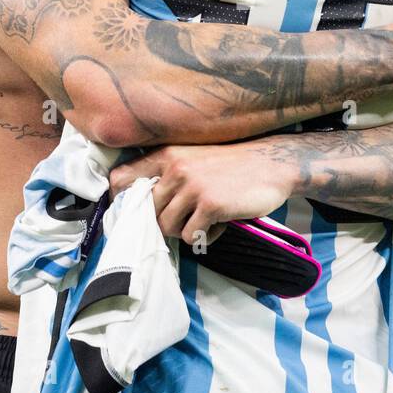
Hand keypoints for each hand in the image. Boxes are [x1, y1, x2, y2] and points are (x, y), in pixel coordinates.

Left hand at [109, 142, 295, 251]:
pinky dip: (207, 237)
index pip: (120, 179)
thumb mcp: (193, 157)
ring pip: (167, 228)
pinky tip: (221, 224)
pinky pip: (192, 237)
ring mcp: (192, 186)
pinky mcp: (210, 205)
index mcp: (166, 154)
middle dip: (166, 223)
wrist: (273, 164)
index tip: (132, 213)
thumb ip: (167, 173)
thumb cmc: (232, 165)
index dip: (119, 201)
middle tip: (189, 219)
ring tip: (206, 220)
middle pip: (147, 213)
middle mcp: (175, 167)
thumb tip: (139, 204)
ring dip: (187, 231)